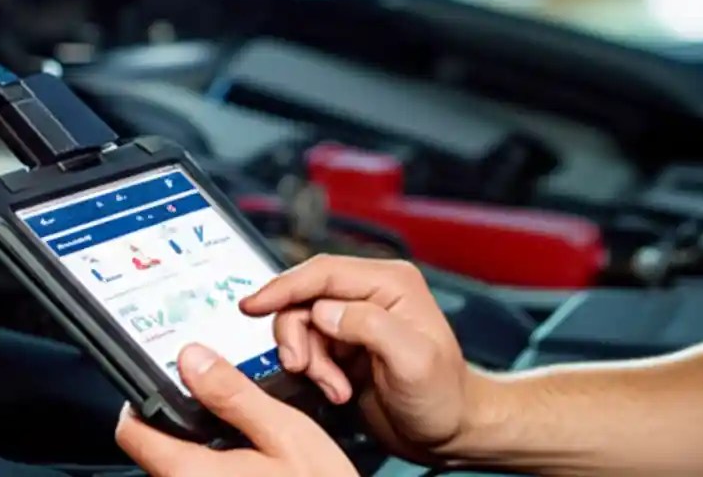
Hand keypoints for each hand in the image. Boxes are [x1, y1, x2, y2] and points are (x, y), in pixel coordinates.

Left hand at [115, 343, 355, 476]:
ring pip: (180, 472)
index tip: (167, 387)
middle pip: (155, 454)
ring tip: (247, 444)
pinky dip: (218, 472)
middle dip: (184, 428)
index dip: (143, 402)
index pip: (130, 433)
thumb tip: (191, 358)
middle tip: (227, 415)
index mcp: (189, 473)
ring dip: (203, 454)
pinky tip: (254, 470)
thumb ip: (232, 394)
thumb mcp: (285, 432)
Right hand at [240, 255, 489, 463]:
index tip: (253, 305)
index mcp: (390, 283)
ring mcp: (355, 321)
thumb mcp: (414, 359)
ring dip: (308, 360)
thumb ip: (370, 327)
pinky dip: (313, 372)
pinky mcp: (344, 346)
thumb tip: (325, 310)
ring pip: (301, 325)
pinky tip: (337, 389)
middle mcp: (370, 295)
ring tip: (333, 385)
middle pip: (305, 297)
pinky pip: (308, 349)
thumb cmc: (444, 395)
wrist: (448, 430)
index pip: (324, 272)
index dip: (284, 286)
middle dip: (296, 335)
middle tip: (302, 366)